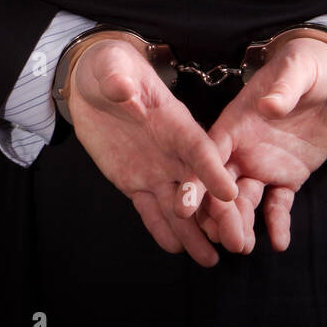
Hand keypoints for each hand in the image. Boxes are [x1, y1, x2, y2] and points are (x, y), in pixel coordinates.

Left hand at [67, 37, 243, 265]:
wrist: (92, 82)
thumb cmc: (109, 66)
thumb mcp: (113, 66)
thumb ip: (120, 79)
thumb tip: (124, 91)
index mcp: (173, 120)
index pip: (197, 147)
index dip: (213, 169)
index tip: (230, 192)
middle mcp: (171, 149)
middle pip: (198, 184)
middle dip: (217, 212)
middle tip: (234, 241)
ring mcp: (154, 167)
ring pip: (178, 204)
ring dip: (194, 231)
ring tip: (211, 260)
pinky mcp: (134, 180)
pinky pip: (149, 209)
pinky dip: (160, 228)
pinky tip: (176, 248)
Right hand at [180, 35, 326, 253]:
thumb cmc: (310, 64)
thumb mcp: (299, 69)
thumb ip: (283, 88)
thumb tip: (268, 105)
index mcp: (237, 121)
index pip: (210, 153)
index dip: (197, 178)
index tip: (185, 205)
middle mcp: (244, 147)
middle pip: (222, 184)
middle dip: (219, 213)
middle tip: (225, 240)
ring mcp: (265, 163)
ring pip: (245, 200)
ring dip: (242, 224)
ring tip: (243, 248)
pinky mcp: (289, 175)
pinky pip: (279, 204)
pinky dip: (278, 224)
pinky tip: (279, 242)